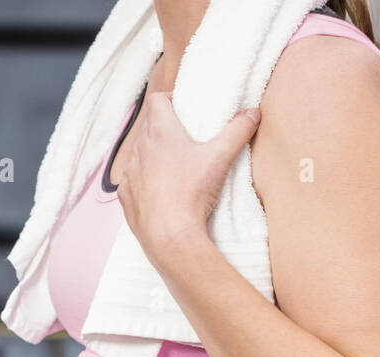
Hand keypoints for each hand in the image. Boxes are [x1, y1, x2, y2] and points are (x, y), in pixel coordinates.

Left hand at [117, 93, 260, 264]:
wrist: (169, 235)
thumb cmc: (192, 192)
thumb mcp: (220, 157)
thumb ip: (238, 131)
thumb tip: (253, 113)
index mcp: (160, 132)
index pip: (157, 100)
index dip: (169, 99)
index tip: (182, 106)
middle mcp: (139, 149)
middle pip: (148, 126)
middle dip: (164, 127)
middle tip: (184, 136)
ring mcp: (130, 174)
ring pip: (139, 154)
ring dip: (153, 154)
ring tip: (173, 165)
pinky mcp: (126, 197)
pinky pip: (133, 181)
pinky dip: (144, 181)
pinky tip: (159, 190)